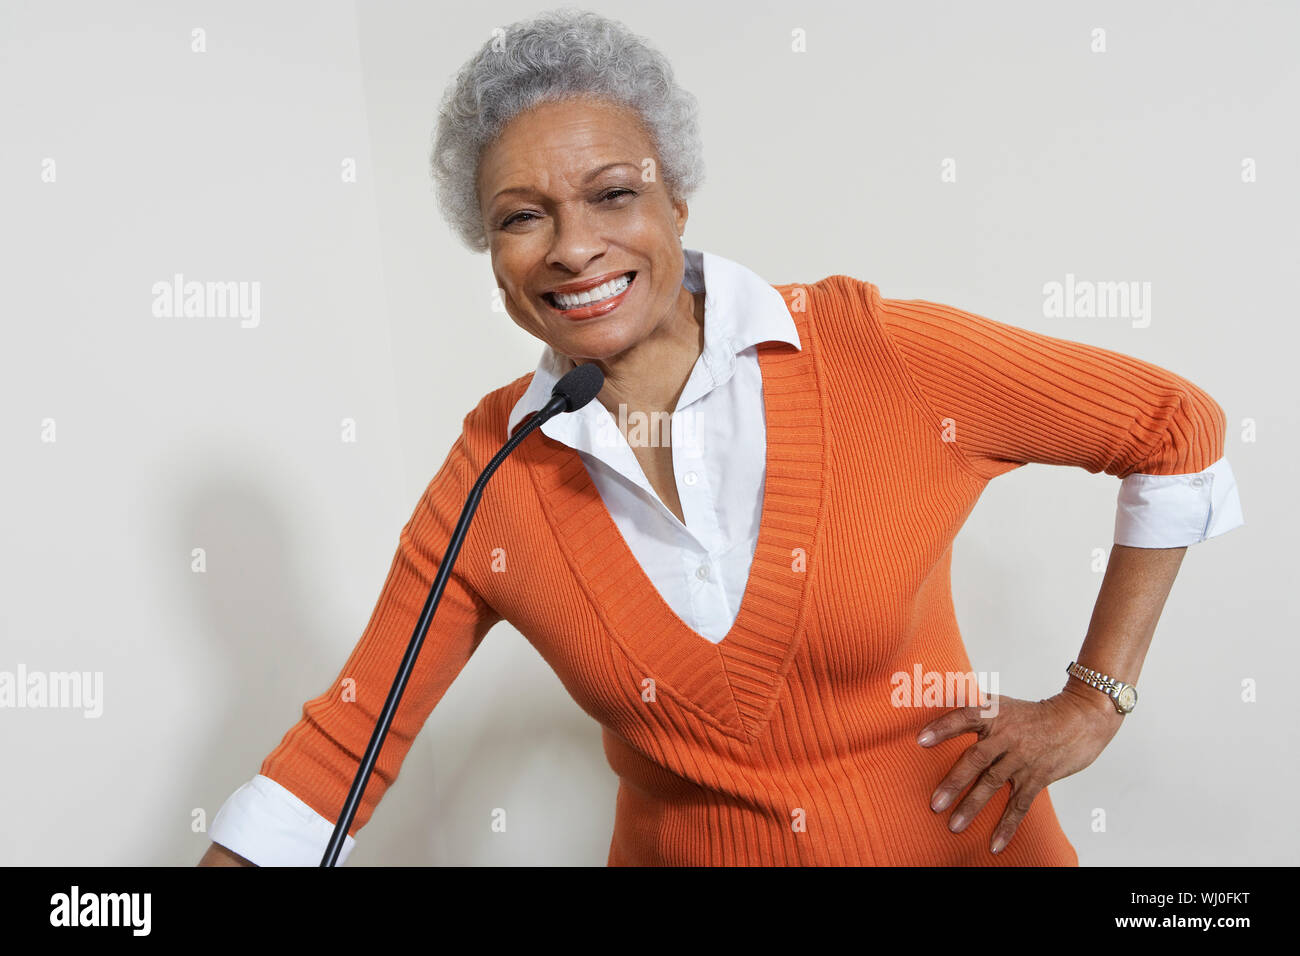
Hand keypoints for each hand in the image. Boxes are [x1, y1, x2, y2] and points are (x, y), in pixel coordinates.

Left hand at [915, 683, 1123, 854]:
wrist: (1079, 719)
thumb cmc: (1033, 713)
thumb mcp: (1003, 703)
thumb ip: (974, 710)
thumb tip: (935, 704)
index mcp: (995, 713)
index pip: (964, 717)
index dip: (942, 727)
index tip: (920, 740)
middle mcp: (1007, 735)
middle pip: (976, 758)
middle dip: (954, 782)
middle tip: (935, 803)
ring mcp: (1023, 758)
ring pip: (993, 784)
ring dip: (972, 806)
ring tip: (953, 825)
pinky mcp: (1038, 777)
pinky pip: (1020, 805)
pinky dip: (1007, 826)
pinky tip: (995, 844)